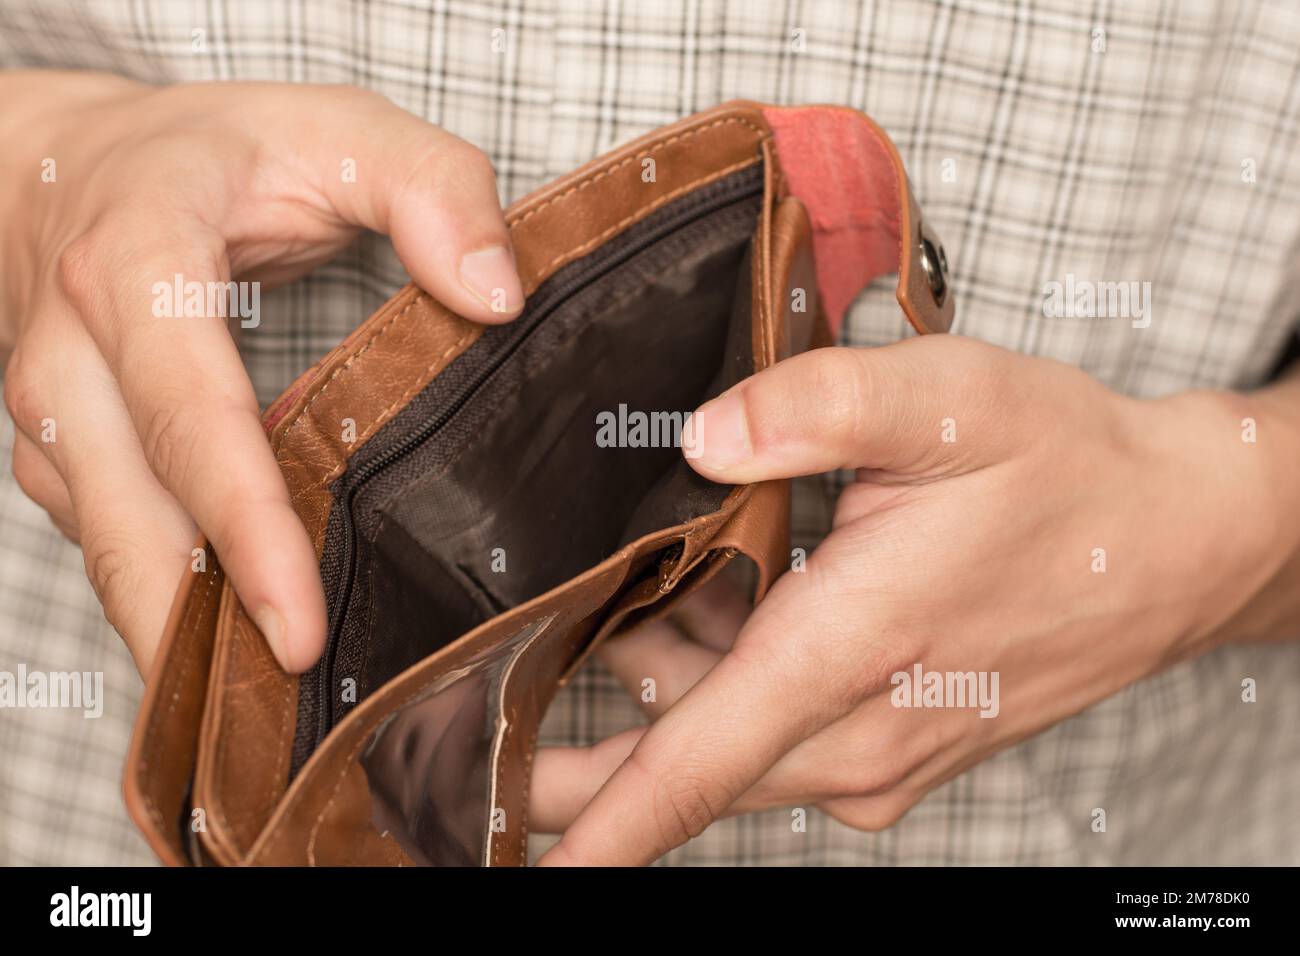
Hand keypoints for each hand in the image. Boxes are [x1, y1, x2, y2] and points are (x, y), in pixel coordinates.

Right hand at [0, 71, 522, 671]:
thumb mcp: (334, 125)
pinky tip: (238, 653)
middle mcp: (70, 358)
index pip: (192, 419)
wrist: (65, 166)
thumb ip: (431, 188)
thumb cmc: (211, 151)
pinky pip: (117, 545)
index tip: (300, 629)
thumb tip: (496, 295)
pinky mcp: (62, 458)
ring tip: (273, 723)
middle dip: (202, 635)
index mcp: (135, 269)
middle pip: (130, 523)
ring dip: (184, 639)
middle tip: (293, 728)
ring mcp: (52, 419)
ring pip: (111, 553)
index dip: (246, 531)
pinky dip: (174, 605)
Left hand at [533, 334, 1299, 863]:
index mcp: (853, 646)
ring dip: (665, 693)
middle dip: (581, 758)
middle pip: (687, 764)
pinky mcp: (899, 752)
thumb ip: (822, 404)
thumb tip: (703, 435)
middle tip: (491, 731)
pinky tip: (733, 610)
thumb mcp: (953, 398)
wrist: (1177, 539)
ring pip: (729, 745)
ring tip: (641, 601)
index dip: (593, 823)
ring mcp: (883, 753)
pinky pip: (779, 742)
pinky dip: (728, 691)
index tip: (506, 857)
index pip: (696, 762)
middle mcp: (862, 730)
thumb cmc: (1069, 470)